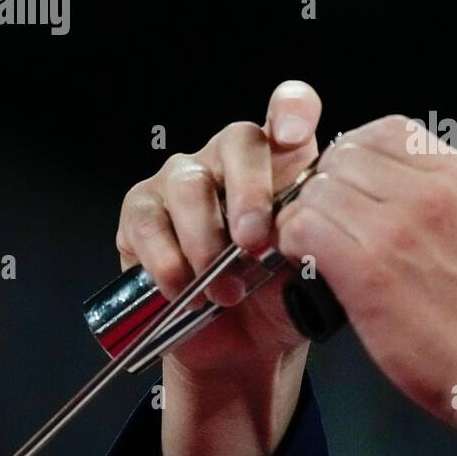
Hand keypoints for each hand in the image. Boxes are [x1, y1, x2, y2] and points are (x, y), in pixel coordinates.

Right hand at [116, 80, 323, 377]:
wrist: (243, 347)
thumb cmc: (280, 300)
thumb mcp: (309, 270)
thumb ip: (314, 238)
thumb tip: (312, 227)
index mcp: (283, 162)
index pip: (290, 108)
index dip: (291, 110)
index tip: (293, 135)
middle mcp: (230, 159)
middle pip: (238, 142)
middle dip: (248, 193)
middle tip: (253, 243)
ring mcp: (182, 180)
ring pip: (189, 185)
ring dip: (207, 243)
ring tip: (227, 290)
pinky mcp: (142, 212)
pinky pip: (148, 223)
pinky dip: (168, 262)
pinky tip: (187, 291)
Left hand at [276, 115, 456, 434]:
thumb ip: (449, 198)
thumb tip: (398, 186)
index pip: (388, 130)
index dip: (357, 155)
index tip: (352, 184)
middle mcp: (432, 192)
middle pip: (345, 155)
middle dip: (328, 187)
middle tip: (329, 223)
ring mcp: (398, 227)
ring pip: (318, 190)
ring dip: (307, 217)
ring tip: (317, 248)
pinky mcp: (367, 269)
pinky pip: (303, 228)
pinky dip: (295, 244)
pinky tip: (309, 266)